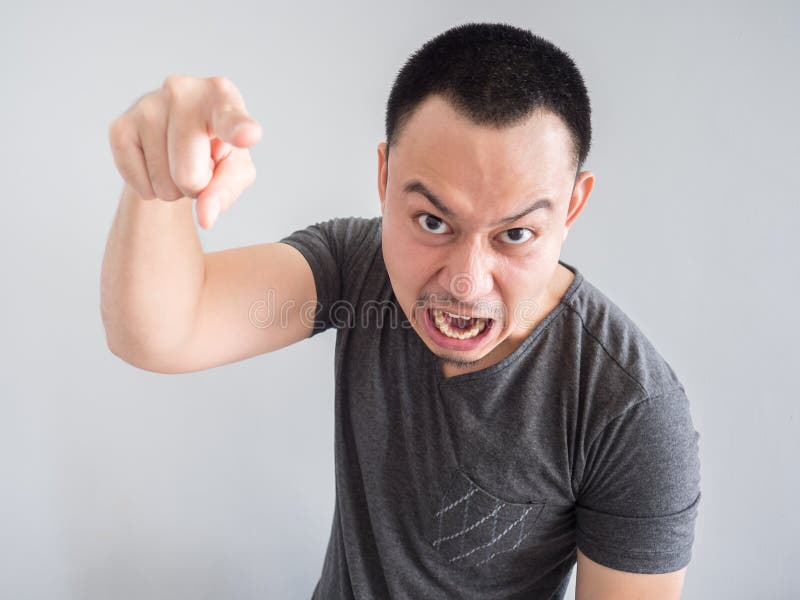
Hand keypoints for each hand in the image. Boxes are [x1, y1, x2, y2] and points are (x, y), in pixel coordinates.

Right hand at [109, 75, 261, 228]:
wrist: (175, 135)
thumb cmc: (215, 149)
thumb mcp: (235, 169)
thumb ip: (226, 191)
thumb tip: (205, 217)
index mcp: (222, 96)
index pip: (231, 118)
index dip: (240, 129)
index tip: (249, 135)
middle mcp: (182, 91)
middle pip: (190, 176)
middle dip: (196, 186)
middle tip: (199, 165)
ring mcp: (146, 106)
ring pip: (164, 185)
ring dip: (174, 187)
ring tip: (177, 160)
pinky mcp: (120, 126)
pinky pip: (140, 184)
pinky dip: (151, 188)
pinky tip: (156, 163)